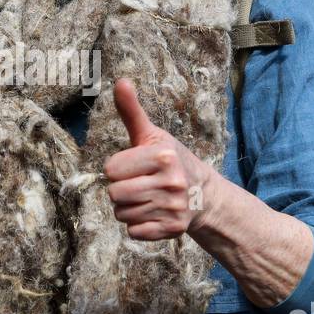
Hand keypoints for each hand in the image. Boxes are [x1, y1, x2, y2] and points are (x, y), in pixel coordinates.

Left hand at [104, 79, 209, 239]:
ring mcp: (173, 208)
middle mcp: (171, 182)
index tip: (134, 166)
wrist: (203, 194)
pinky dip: (138, 225)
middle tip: (139, 184)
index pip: (111, 169)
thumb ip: (132, 111)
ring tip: (146, 198)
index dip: (118, 168)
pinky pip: (133, 232)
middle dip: (120, 190)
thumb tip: (120, 81)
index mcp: (162, 156)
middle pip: (114, 194)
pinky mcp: (172, 229)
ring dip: (128, 208)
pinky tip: (152, 213)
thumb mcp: (152, 134)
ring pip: (122, 214)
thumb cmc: (169, 159)